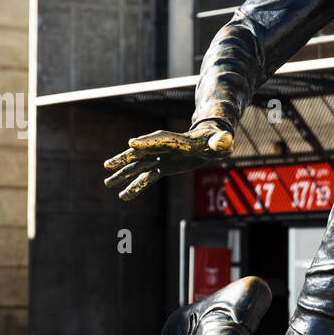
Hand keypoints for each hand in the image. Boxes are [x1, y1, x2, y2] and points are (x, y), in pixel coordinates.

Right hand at [103, 120, 232, 200]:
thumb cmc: (215, 140)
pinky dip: (135, 186)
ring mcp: (160, 158)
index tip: (132, 145)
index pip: (159, 139)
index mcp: (175, 139)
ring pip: (138, 166)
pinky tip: (124, 195)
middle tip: (108, 165)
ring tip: (108, 183)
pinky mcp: (162, 167)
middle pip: (140, 153)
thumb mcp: (219, 142)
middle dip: (125, 159)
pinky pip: (146, 177)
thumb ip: (221, 142)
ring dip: (123, 175)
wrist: (210, 142)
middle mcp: (163, 147)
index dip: (147, 142)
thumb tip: (226, 142)